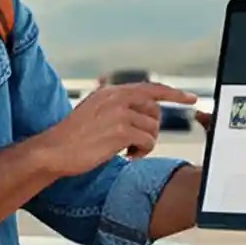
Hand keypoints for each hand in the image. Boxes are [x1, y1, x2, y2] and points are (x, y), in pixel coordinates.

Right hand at [40, 82, 196, 175]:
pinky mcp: (121, 130)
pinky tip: (125, 156)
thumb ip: (118, 107)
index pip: (151, 88)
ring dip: (144, 144)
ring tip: (126, 150)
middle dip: (151, 129)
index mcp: (111, 92)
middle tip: (134, 143)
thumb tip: (145, 114)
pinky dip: (141, 152)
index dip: (174, 93)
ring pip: (153, 129)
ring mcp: (119, 113)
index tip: (191, 98)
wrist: (54, 151)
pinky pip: (148, 142)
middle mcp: (117, 98)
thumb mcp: (94, 112)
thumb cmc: (73, 138)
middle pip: (155, 111)